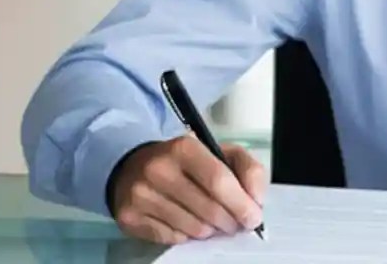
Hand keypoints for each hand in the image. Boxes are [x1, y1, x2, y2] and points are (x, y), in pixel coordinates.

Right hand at [109, 136, 266, 244]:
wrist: (133, 168)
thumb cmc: (185, 162)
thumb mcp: (220, 153)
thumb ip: (247, 169)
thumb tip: (256, 200)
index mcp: (184, 147)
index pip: (219, 180)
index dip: (241, 203)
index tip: (254, 217)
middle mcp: (159, 169)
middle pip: (208, 208)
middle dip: (231, 221)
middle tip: (237, 224)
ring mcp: (141, 195)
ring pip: (193, 228)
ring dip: (211, 230)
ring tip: (213, 221)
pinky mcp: (130, 217)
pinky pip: (173, 238)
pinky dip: (188, 235)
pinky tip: (188, 222)